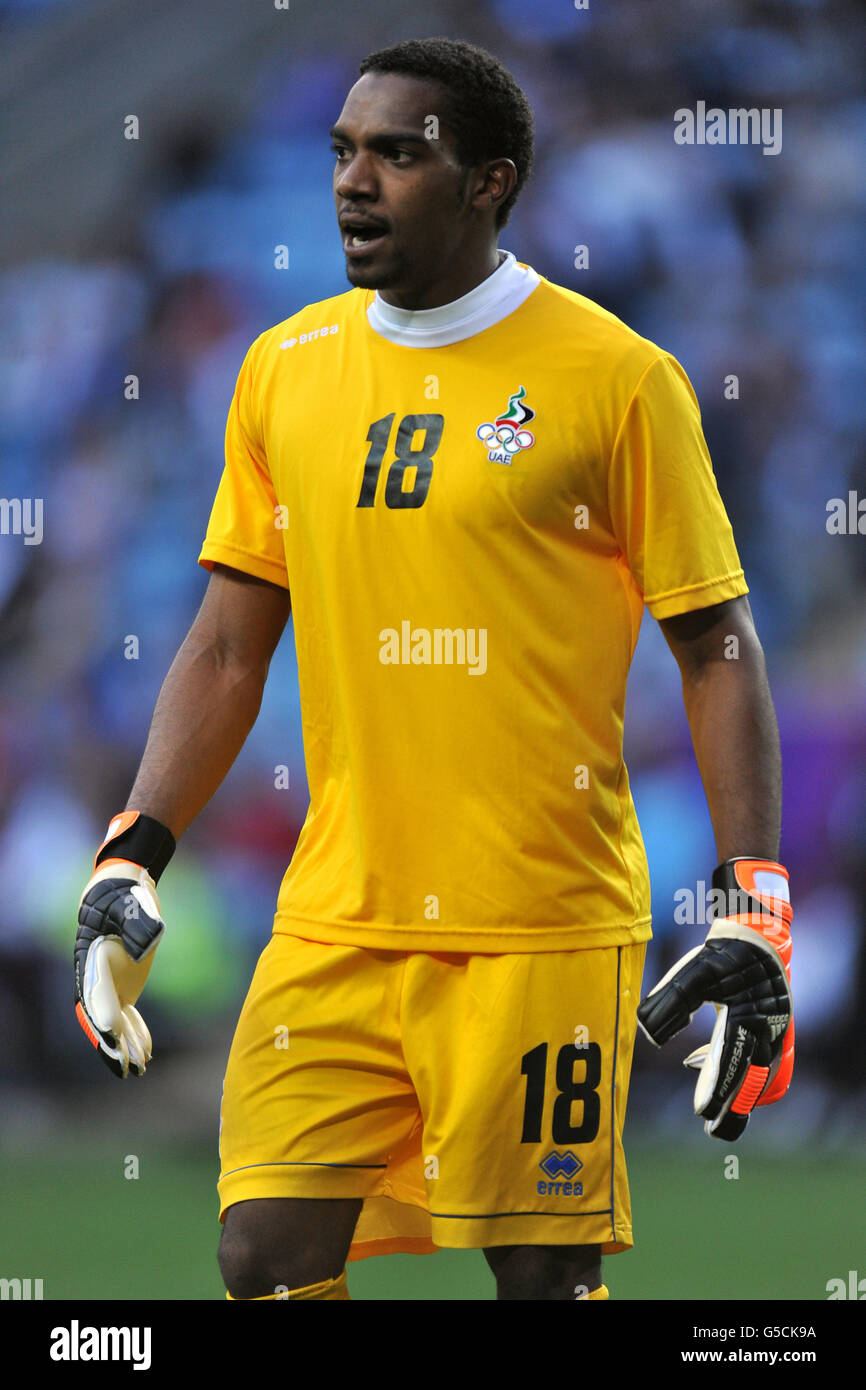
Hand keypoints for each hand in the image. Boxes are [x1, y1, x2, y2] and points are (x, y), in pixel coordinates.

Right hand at [74, 861, 164, 1077]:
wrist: (121, 890)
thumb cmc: (123, 896)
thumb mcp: (131, 906)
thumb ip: (137, 925)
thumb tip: (144, 947)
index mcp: (92, 962)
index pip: (96, 997)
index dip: (104, 1018)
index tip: (113, 1036)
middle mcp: (96, 979)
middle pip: (100, 1019)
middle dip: (111, 1044)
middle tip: (125, 1067)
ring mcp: (109, 986)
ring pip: (114, 1024)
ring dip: (125, 1046)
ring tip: (139, 1070)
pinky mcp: (124, 988)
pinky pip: (127, 1017)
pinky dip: (136, 1034)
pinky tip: (146, 1053)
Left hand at [637, 859, 792, 1139]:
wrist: (757, 936)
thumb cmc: (721, 955)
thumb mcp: (692, 974)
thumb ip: (670, 1003)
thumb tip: (648, 1033)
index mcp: (745, 1016)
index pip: (730, 1062)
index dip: (716, 1088)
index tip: (702, 1112)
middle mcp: (765, 1028)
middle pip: (748, 1077)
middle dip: (731, 1104)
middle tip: (714, 1128)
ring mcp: (774, 1030)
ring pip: (756, 1071)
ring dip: (736, 1090)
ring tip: (717, 1112)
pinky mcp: (774, 1028)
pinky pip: (761, 1058)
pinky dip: (741, 1069)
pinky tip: (710, 1066)